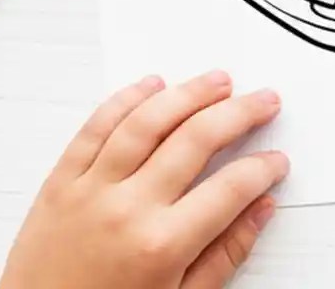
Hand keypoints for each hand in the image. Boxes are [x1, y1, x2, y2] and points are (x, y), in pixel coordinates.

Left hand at [0, 71, 287, 288]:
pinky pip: (95, 127)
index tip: (275, 160)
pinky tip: (150, 86)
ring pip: (146, 121)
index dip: (262, 168)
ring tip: (217, 81)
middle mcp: (127, 210)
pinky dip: (125, 100)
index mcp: (162, 246)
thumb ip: (224, 254)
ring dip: (188, 93)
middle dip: (238, 113)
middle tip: (262, 101)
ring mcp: (89, 190)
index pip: (230, 188)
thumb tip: (260, 210)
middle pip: (195, 140)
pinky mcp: (59, 182)